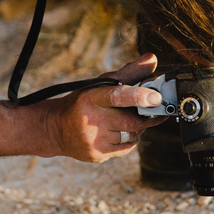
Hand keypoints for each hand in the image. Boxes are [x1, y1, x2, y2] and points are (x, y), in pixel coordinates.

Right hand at [43, 54, 164, 161]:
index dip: (139, 96)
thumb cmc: (84, 103)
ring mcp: (94, 140)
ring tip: (127, 120)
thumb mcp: (101, 84)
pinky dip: (130, 139)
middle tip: (153, 108)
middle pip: (133, 121)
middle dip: (147, 116)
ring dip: (138, 128)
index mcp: (93, 97)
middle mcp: (92, 119)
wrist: (57, 129)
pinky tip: (120, 132)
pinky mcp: (97, 155)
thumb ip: (129, 73)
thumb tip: (152, 59)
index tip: (156, 98)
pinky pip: (127, 148)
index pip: (117, 96)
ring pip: (132, 136)